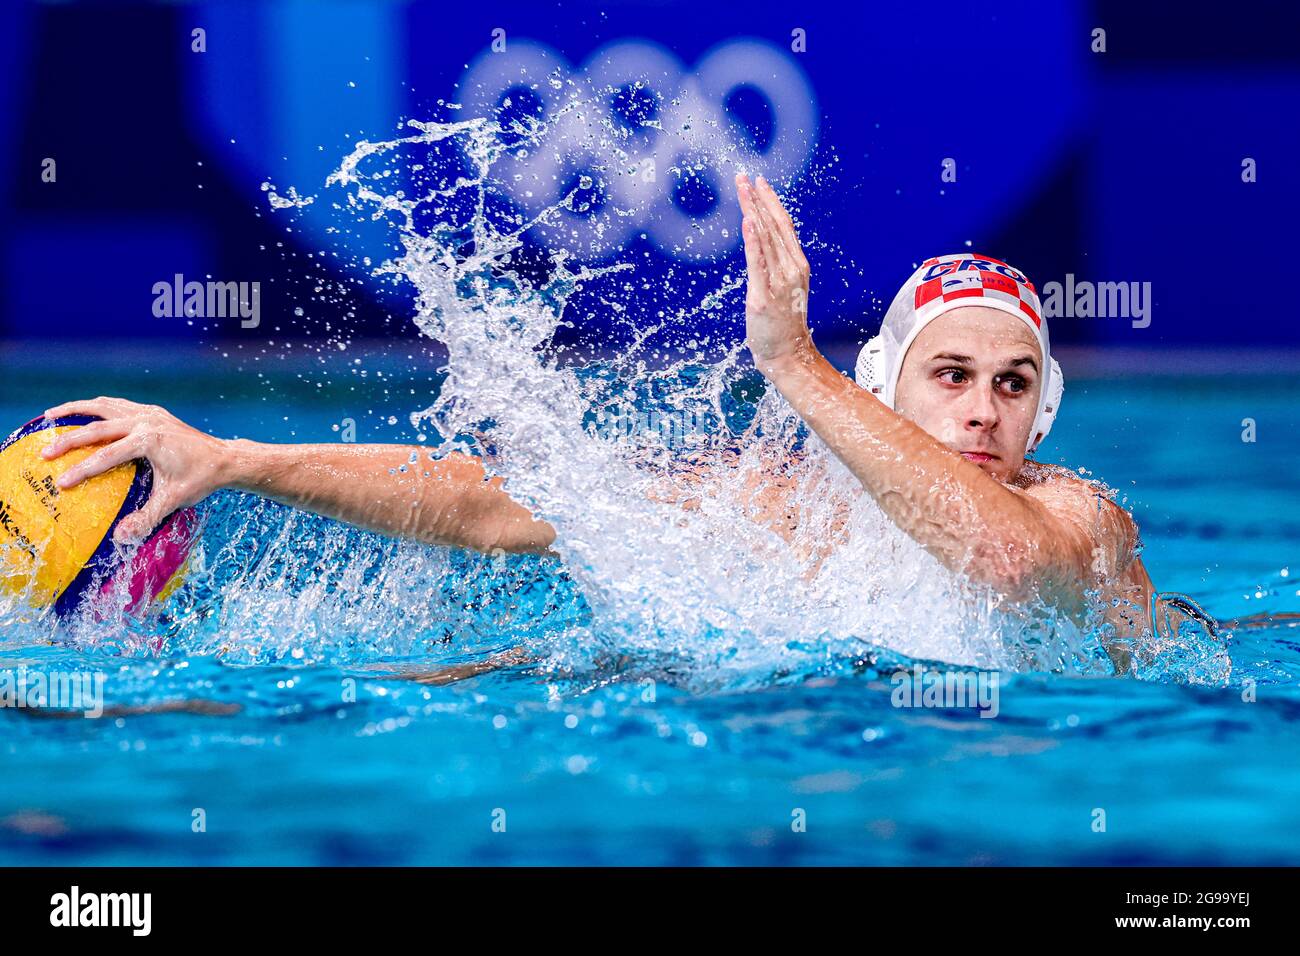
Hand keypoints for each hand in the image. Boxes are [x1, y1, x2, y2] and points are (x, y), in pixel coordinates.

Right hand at [40, 397, 229, 542]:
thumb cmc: (200, 480)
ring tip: (51, 416)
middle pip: (97, 427)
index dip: (82, 470)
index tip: (61, 483)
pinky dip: (97, 407)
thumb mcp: (173, 500)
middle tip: (44, 453)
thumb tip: (121, 538)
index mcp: (149, 440)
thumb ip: (146, 518)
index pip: (106, 456)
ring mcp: (149, 413)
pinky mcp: (153, 412)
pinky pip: (118, 405)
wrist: (225, 459)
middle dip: (68, 440)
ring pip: (104, 407)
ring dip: (76, 410)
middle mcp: (146, 421)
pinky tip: (84, 412)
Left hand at [735, 173, 814, 374]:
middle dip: (758, 199)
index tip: (759, 181)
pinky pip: (758, 263)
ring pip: (765, 238)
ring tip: (743, 189)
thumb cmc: (783, 323)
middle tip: (745, 176)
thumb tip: (763, 243)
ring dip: (752, 210)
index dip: (771, 201)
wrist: (788, 354)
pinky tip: (748, 221)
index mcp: (797, 265)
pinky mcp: (763, 296)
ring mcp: (779, 282)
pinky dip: (753, 240)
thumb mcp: (784, 288)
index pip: (783, 225)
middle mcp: (791, 269)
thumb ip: (776, 265)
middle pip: (774, 226)